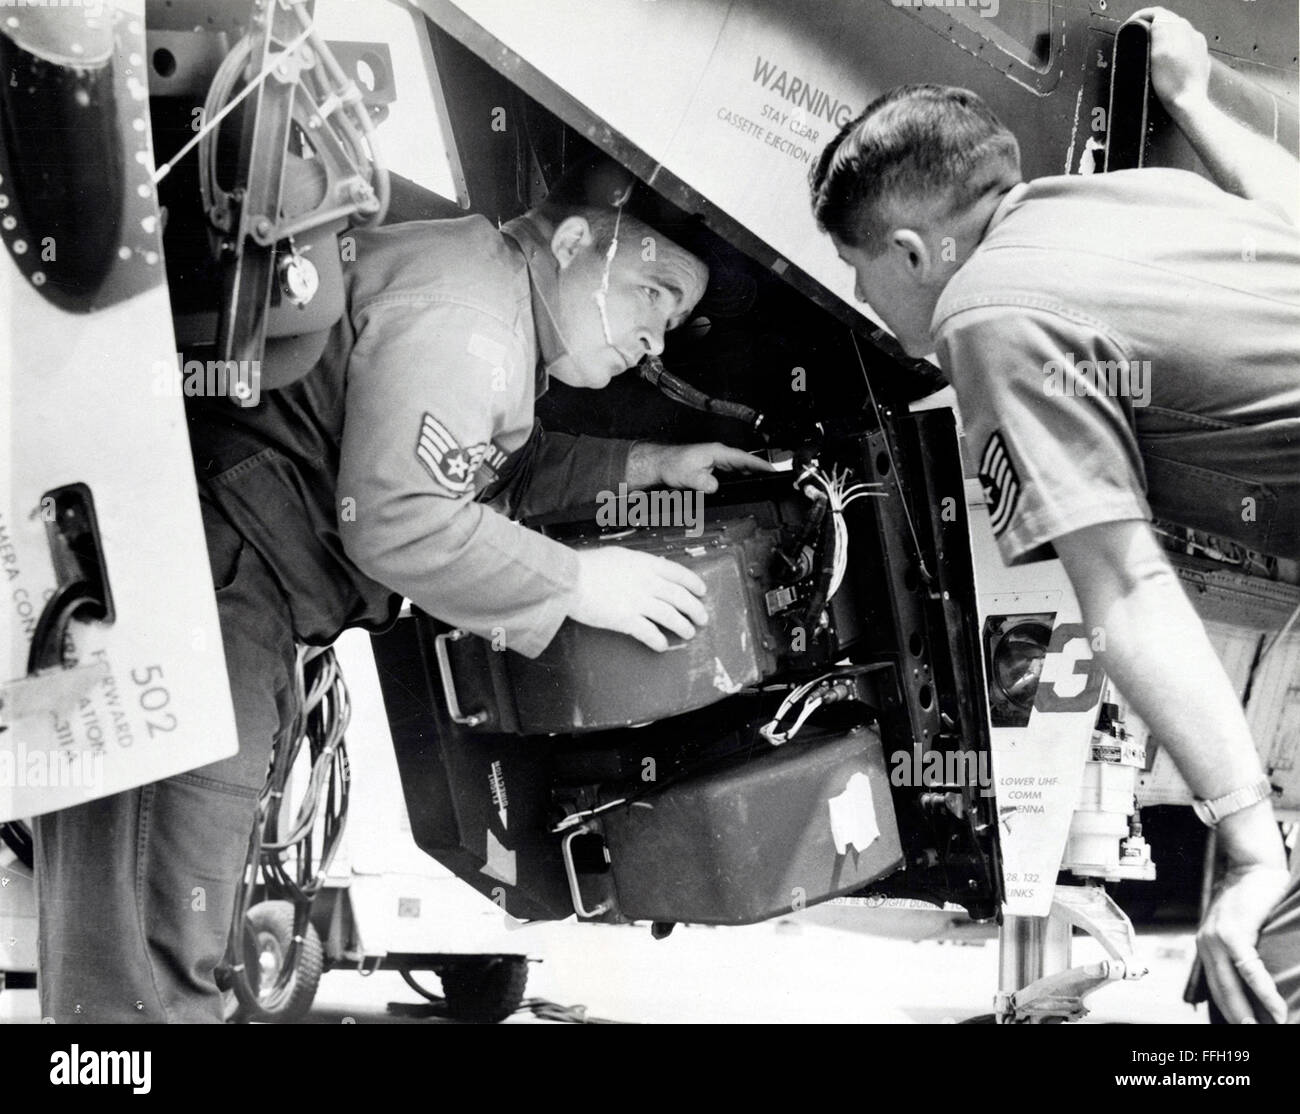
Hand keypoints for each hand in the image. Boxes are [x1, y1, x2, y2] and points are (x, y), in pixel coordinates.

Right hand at [569, 546, 708, 651]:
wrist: (569, 579)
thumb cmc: (588, 566)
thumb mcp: (619, 556)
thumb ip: (638, 564)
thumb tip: (650, 570)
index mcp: (646, 564)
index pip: (679, 574)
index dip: (694, 584)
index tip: (701, 591)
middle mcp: (647, 582)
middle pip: (681, 598)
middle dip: (695, 609)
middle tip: (702, 618)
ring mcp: (638, 602)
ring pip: (671, 617)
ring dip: (683, 627)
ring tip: (688, 633)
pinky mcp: (627, 620)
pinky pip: (650, 633)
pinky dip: (659, 641)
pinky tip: (662, 646)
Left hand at [630, 441, 775, 492]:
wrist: (660, 464)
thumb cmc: (671, 464)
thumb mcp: (688, 476)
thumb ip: (703, 482)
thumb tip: (715, 487)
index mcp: (717, 452)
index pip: (745, 458)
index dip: (760, 465)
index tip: (773, 471)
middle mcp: (719, 455)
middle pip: (746, 464)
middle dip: (760, 471)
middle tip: (773, 481)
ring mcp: (717, 461)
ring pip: (739, 469)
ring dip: (750, 475)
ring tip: (763, 484)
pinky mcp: (713, 468)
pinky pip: (731, 473)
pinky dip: (739, 478)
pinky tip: (743, 486)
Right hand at [1132, 7, 1210, 114]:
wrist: (1189, 103)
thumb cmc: (1173, 85)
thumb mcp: (1158, 54)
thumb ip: (1157, 31)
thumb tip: (1155, 19)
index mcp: (1179, 29)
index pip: (1158, 12)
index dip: (1141, 16)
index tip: (1132, 23)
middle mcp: (1190, 33)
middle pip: (1168, 20)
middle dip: (1152, 25)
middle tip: (1139, 36)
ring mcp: (1196, 44)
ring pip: (1177, 31)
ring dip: (1163, 35)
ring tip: (1151, 48)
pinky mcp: (1199, 55)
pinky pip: (1184, 44)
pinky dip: (1173, 46)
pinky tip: (1166, 60)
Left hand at [1197, 861, 1290, 1023]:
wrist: (1251, 867)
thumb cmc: (1250, 897)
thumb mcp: (1238, 927)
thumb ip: (1239, 951)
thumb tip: (1253, 979)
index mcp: (1206, 946)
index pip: (1217, 987)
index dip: (1231, 1010)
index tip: (1244, 1027)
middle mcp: (1206, 945)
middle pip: (1222, 993)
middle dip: (1240, 1019)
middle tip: (1255, 1036)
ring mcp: (1216, 939)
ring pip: (1234, 986)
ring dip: (1253, 1012)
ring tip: (1271, 1029)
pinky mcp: (1233, 933)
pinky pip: (1248, 970)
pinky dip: (1263, 991)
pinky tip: (1276, 1008)